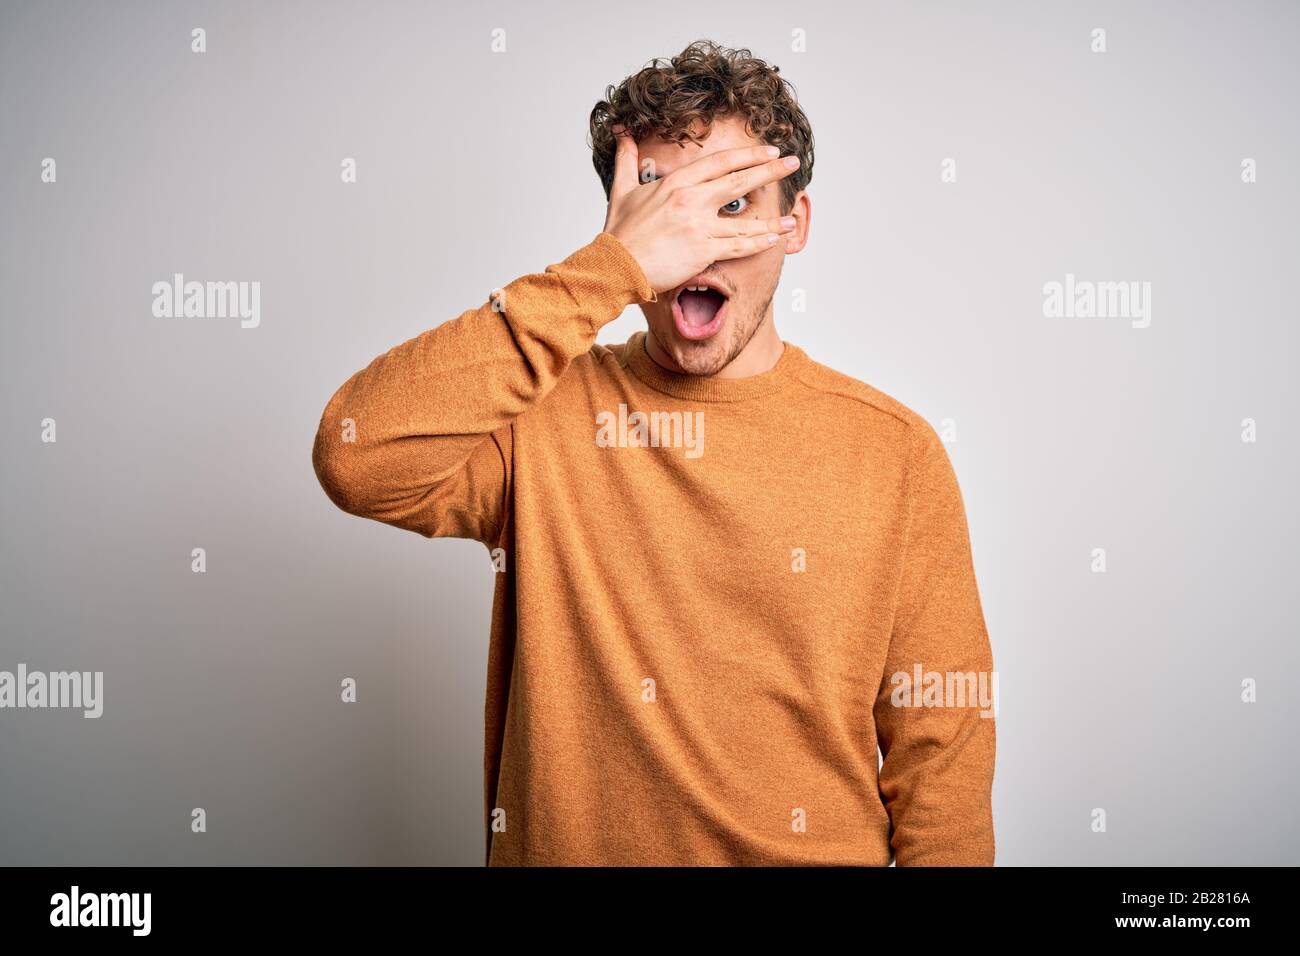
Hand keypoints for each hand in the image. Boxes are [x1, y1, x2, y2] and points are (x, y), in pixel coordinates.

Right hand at [601, 129, 799, 294]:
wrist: (614, 266)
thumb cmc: (619, 232)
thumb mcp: (621, 189)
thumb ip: (627, 159)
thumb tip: (622, 132)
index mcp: (676, 182)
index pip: (720, 162)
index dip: (748, 155)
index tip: (768, 152)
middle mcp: (691, 200)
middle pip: (739, 180)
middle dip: (769, 171)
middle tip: (791, 163)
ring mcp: (698, 226)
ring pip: (744, 219)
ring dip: (770, 218)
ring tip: (790, 217)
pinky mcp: (702, 252)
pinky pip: (738, 246)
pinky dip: (758, 242)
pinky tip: (773, 238)